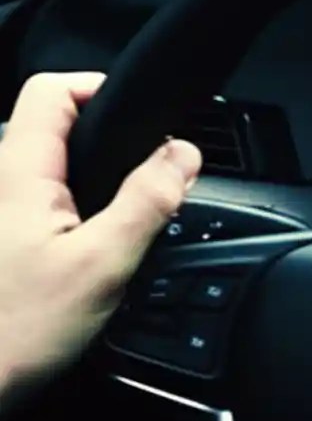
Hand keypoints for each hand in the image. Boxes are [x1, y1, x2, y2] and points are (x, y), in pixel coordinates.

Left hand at [0, 73, 200, 405]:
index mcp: (19, 173)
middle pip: (57, 126)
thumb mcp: (102, 264)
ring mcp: (2, 215)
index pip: (52, 90)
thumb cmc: (16, 333)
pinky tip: (104, 244)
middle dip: (114, 137)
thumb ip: (147, 201)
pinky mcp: (8, 245)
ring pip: (55, 167)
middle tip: (156, 168)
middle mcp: (2, 185)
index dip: (102, 88)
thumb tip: (183, 155)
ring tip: (137, 206)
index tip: (148, 116)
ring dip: (101, 175)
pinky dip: (85, 207)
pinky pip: (50, 203)